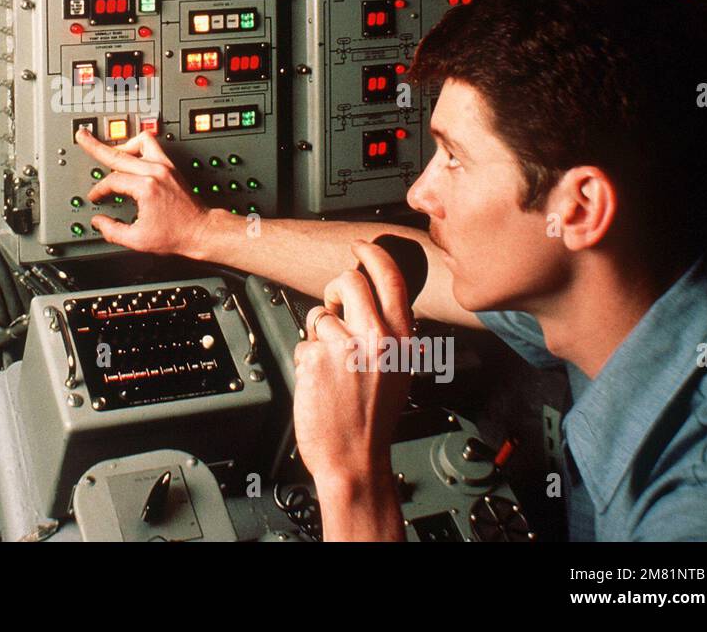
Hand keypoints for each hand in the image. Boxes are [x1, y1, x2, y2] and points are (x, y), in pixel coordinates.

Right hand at [76, 126, 211, 257]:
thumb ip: (113, 230)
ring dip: (123, 145)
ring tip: (112, 151)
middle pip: (119, 154)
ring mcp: (165, 166)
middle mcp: (156, 171)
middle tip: (83, 136)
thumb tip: (99, 222)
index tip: (96, 197)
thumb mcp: (138, 240)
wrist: (201, 231)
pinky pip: (153, 146)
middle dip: (96, 146)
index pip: (112, 181)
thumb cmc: (177, 234)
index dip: (99, 189)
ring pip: (139, 142)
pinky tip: (132, 155)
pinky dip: (139, 147)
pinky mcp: (171, 167)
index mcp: (146, 187)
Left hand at [293, 239, 414, 482]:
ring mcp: (345, 347)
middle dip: (335, 286)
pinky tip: (319, 381)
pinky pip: (304, 342)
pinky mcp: (317, 358)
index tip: (361, 247)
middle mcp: (377, 339)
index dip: (372, 256)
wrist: (353, 458)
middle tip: (332, 301)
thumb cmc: (372, 421)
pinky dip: (306, 358)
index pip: (391, 279)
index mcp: (402, 340)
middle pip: (350, 280)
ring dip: (319, 334)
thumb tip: (372, 305)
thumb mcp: (399, 372)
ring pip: (320, 314)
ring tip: (330, 365)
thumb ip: (390, 337)